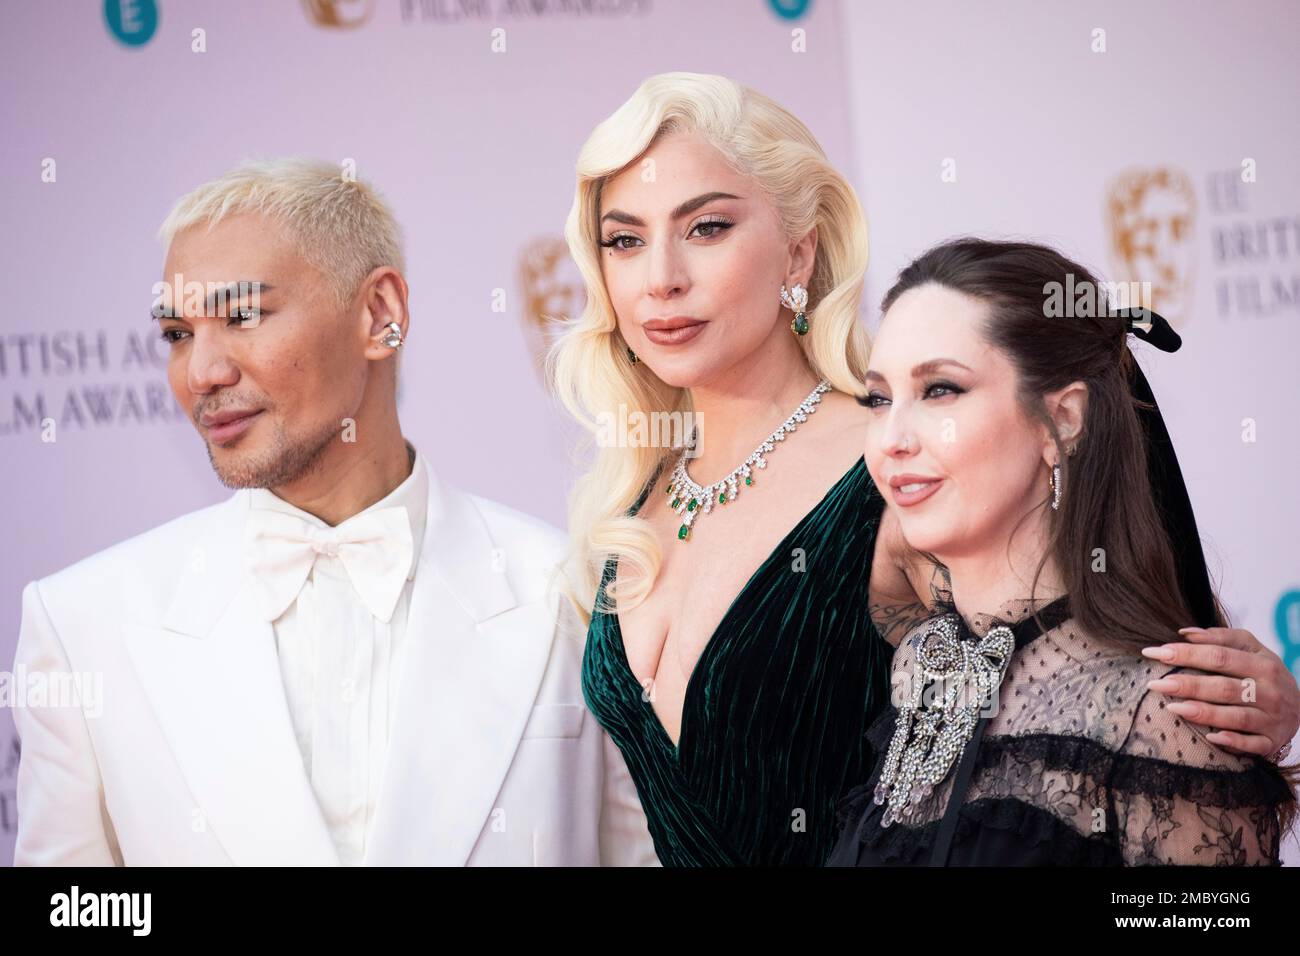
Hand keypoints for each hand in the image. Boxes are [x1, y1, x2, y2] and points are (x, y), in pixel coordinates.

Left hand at [1142, 626, 1298, 759]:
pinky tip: (1212, 738)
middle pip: (1224, 687)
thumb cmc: (1263, 673)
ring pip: (1237, 717)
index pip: (1220, 656)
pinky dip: (1234, 742)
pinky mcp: (1273, 741)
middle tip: (1155, 683)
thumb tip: (1184, 633)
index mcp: (1263, 665)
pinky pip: (1253, 745)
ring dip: (1205, 713)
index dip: (1186, 653)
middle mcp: (1270, 692)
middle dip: (1188, 684)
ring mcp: (1273, 719)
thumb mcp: (1252, 649)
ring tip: (1173, 708)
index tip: (1155, 653)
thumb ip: (1221, 637)